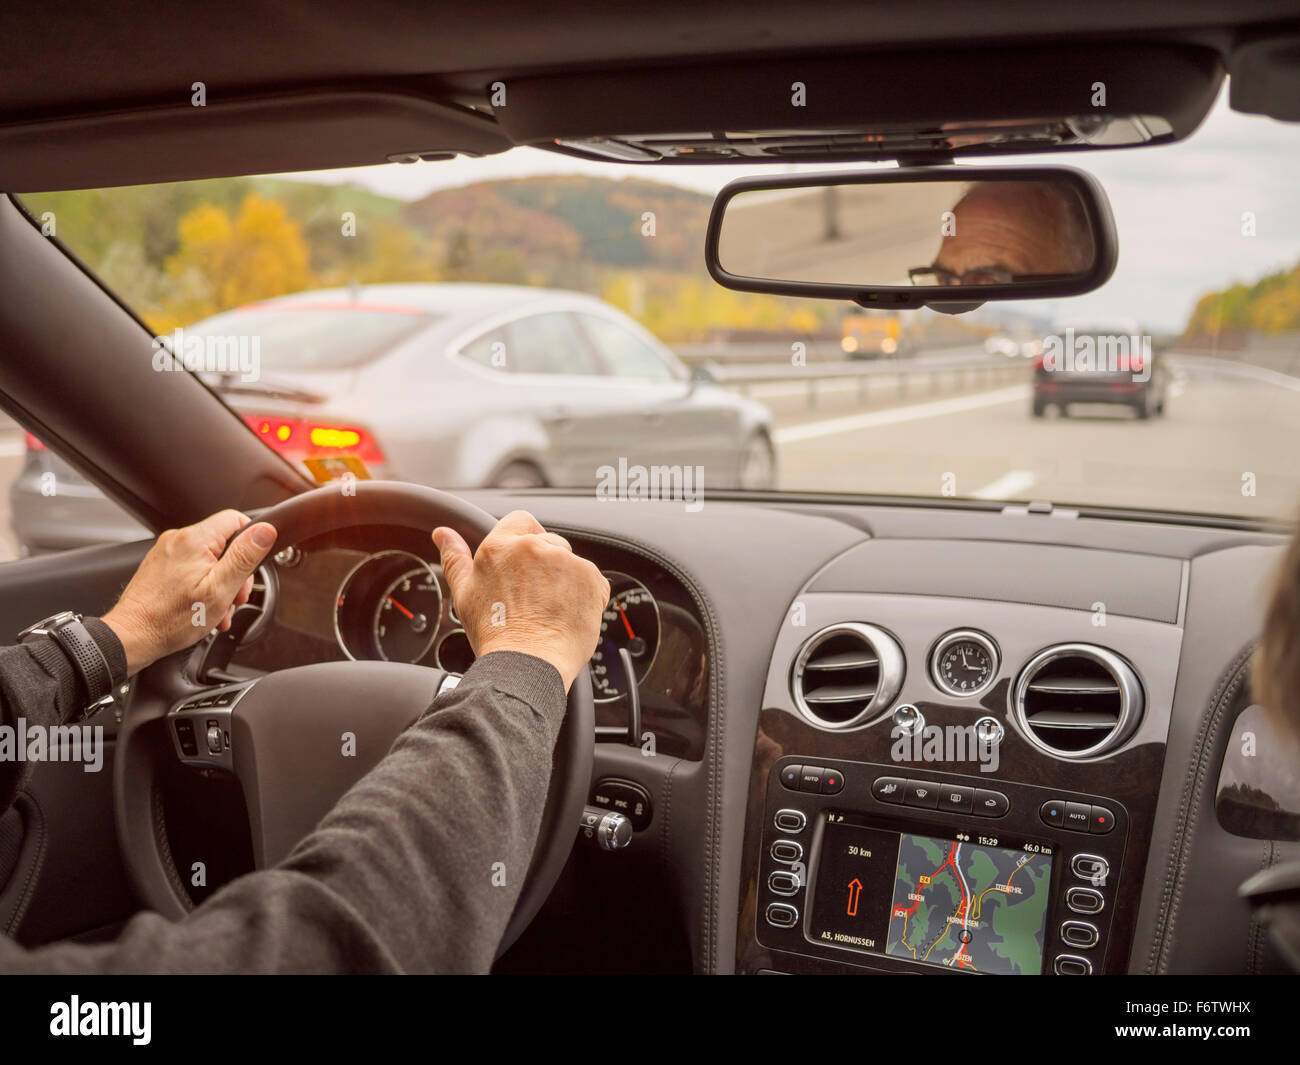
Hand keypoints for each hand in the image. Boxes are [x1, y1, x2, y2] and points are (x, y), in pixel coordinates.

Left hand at [103, 510, 277, 674]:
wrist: (132, 636)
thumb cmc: (170, 619)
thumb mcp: (220, 589)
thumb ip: (244, 557)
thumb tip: (265, 531)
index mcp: (195, 540)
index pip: (235, 518)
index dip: (251, 540)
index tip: (252, 564)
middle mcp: (178, 540)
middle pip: (223, 542)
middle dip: (236, 570)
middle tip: (234, 596)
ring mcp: (167, 552)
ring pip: (209, 558)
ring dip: (221, 582)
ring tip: (218, 608)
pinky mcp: (161, 566)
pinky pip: (192, 568)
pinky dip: (203, 585)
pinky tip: (204, 607)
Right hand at [432, 511, 608, 691]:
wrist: (528, 663)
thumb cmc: (495, 633)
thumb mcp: (464, 593)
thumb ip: (454, 557)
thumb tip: (443, 534)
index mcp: (501, 546)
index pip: (521, 520)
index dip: (524, 540)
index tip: (524, 564)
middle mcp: (535, 547)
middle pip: (547, 542)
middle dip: (544, 564)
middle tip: (534, 596)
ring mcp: (566, 561)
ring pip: (570, 562)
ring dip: (564, 579)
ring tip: (550, 609)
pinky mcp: (591, 578)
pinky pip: (592, 580)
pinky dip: (584, 595)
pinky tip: (567, 614)